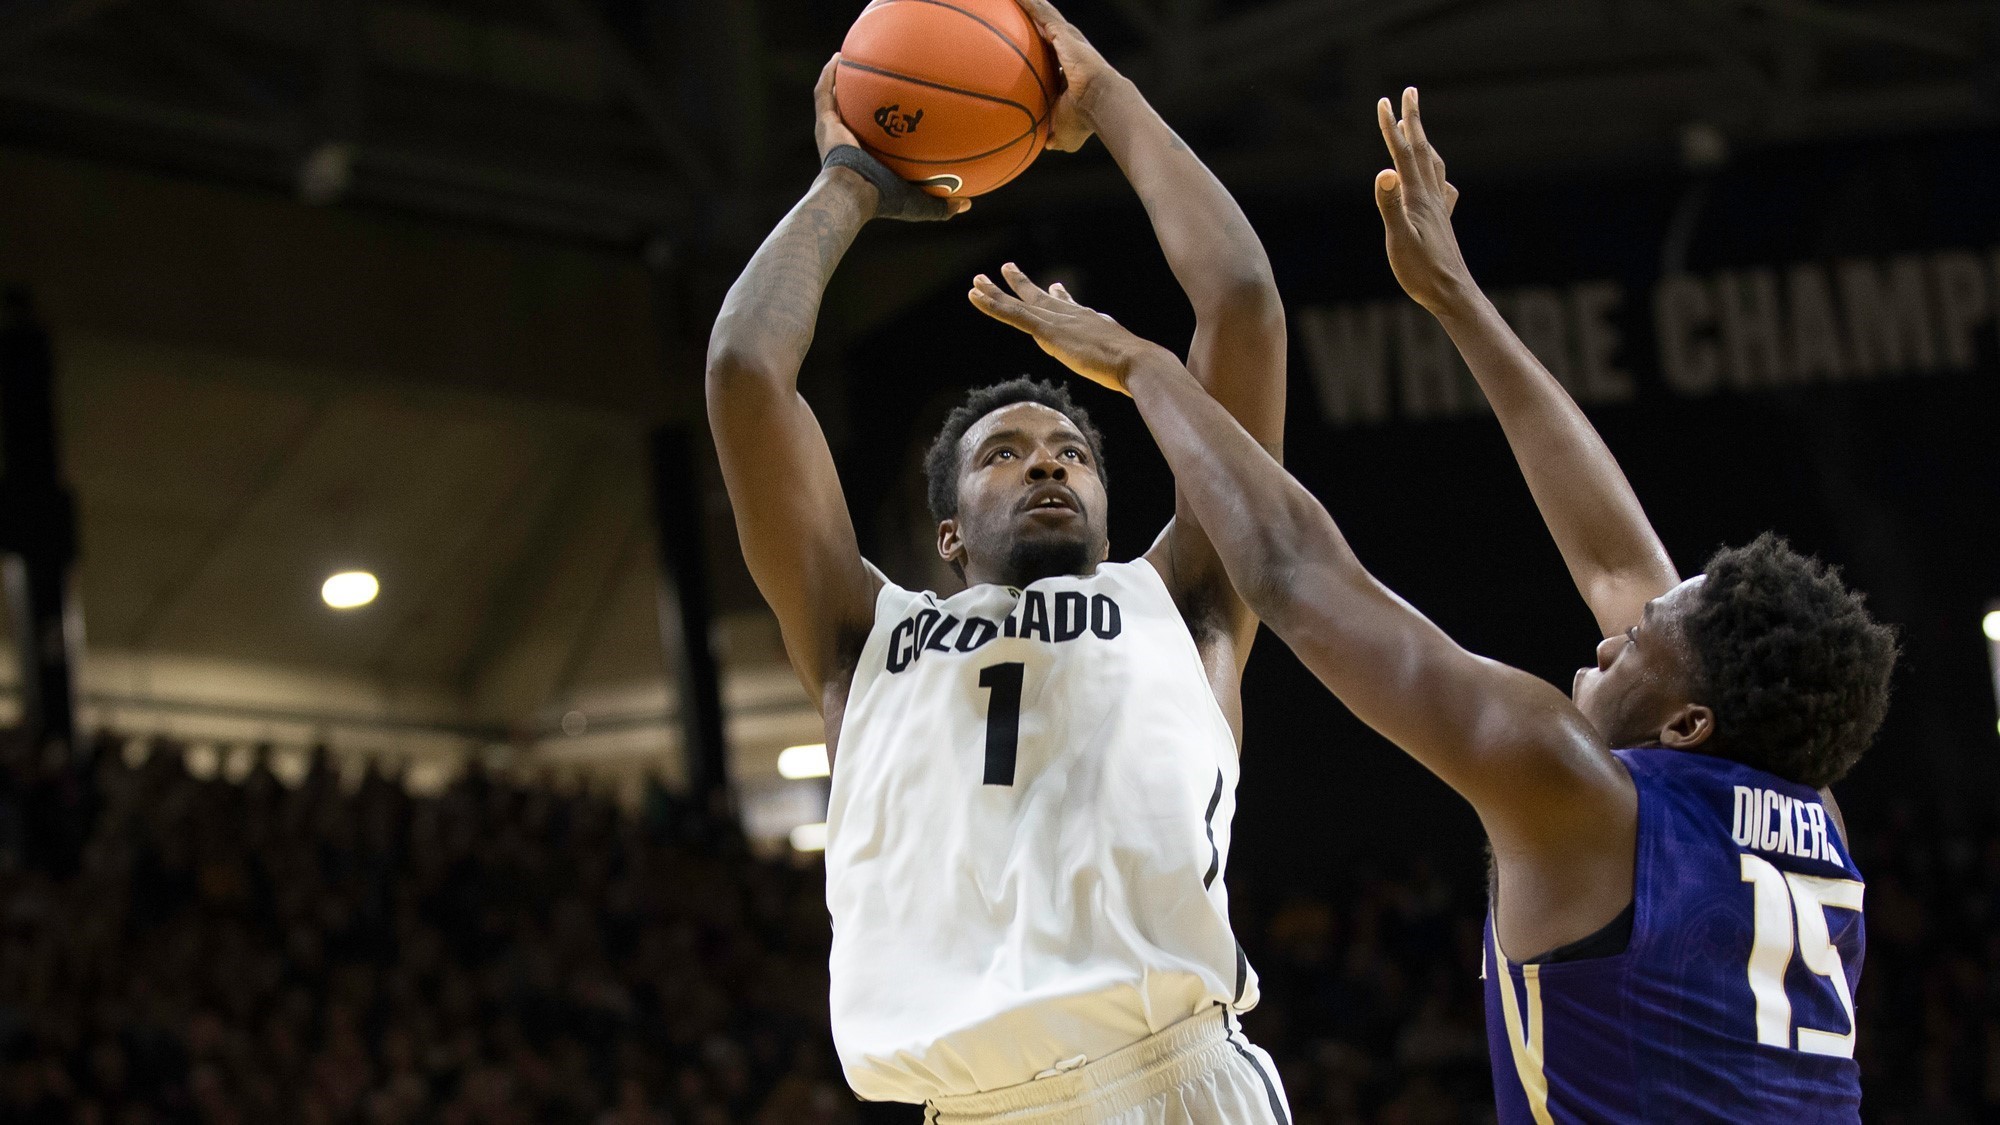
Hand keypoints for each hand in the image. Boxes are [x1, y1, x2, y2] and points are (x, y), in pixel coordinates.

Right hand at [816, 55, 967, 220]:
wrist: (854, 193)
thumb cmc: (885, 200)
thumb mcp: (919, 204)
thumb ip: (942, 205)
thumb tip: (968, 204)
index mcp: (867, 161)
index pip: (875, 139)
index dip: (884, 125)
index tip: (899, 111)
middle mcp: (848, 144)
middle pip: (854, 115)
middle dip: (861, 99)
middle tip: (876, 81)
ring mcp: (833, 132)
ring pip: (835, 100)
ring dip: (840, 82)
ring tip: (849, 60)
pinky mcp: (824, 123)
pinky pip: (823, 93)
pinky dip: (829, 75)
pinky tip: (839, 58)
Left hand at [969, 263, 1171, 393]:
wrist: (1138, 362)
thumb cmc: (1140, 370)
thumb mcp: (1130, 364)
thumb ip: (1129, 365)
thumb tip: (1148, 375)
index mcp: (1092, 323)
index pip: (1071, 307)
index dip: (1060, 296)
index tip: (1056, 286)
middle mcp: (1073, 316)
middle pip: (1041, 297)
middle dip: (1022, 284)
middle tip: (1007, 268)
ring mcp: (1058, 321)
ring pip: (1019, 303)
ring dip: (996, 292)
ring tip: (978, 281)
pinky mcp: (1047, 330)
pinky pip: (1012, 314)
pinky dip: (992, 304)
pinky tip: (976, 296)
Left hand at [1013, 0, 1117, 151]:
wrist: (1098, 102)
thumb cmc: (1084, 120)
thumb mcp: (1063, 132)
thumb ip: (1053, 135)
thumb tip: (1045, 145)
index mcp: (1069, 71)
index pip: (1052, 57)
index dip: (1042, 51)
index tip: (1029, 49)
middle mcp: (1068, 51)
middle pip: (1047, 30)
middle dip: (1035, 20)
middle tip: (1018, 11)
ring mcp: (1066, 39)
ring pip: (1043, 16)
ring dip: (1030, 6)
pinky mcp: (1062, 32)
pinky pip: (1041, 13)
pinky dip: (1029, 4)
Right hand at [1375, 87, 1472, 313]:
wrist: (1452, 293)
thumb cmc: (1421, 271)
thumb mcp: (1398, 240)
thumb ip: (1390, 206)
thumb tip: (1383, 172)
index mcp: (1416, 197)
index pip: (1402, 154)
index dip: (1392, 127)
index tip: (1384, 101)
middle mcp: (1430, 196)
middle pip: (1421, 149)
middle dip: (1414, 120)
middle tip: (1410, 92)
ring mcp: (1438, 208)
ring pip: (1432, 164)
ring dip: (1424, 142)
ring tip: (1418, 128)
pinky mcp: (1441, 222)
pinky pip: (1440, 187)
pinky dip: (1436, 174)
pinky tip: (1438, 181)